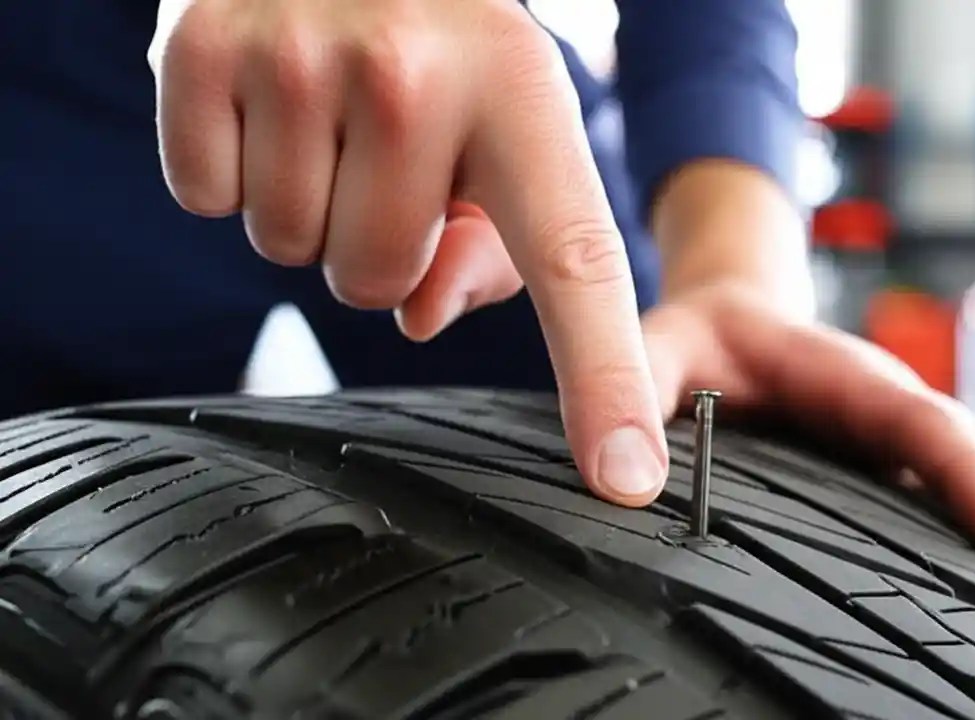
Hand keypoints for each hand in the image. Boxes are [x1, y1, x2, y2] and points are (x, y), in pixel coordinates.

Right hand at [150, 0, 668, 505]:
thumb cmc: (437, 41)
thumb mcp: (502, 117)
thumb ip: (493, 239)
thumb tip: (416, 315)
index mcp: (521, 94)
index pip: (573, 265)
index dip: (602, 383)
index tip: (625, 478)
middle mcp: (416, 73)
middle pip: (378, 284)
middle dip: (377, 245)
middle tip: (383, 157)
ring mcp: (301, 56)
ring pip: (291, 250)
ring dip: (307, 208)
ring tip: (329, 122)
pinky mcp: (200, 49)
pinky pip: (205, 200)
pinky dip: (229, 171)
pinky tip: (266, 106)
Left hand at [641, 283, 974, 617]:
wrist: (727, 312)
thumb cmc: (692, 335)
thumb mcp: (654, 346)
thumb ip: (628, 391)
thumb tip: (626, 483)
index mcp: (842, 375)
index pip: (918, 423)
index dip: (965, 475)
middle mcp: (889, 407)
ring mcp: (900, 439)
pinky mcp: (896, 467)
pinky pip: (964, 497)